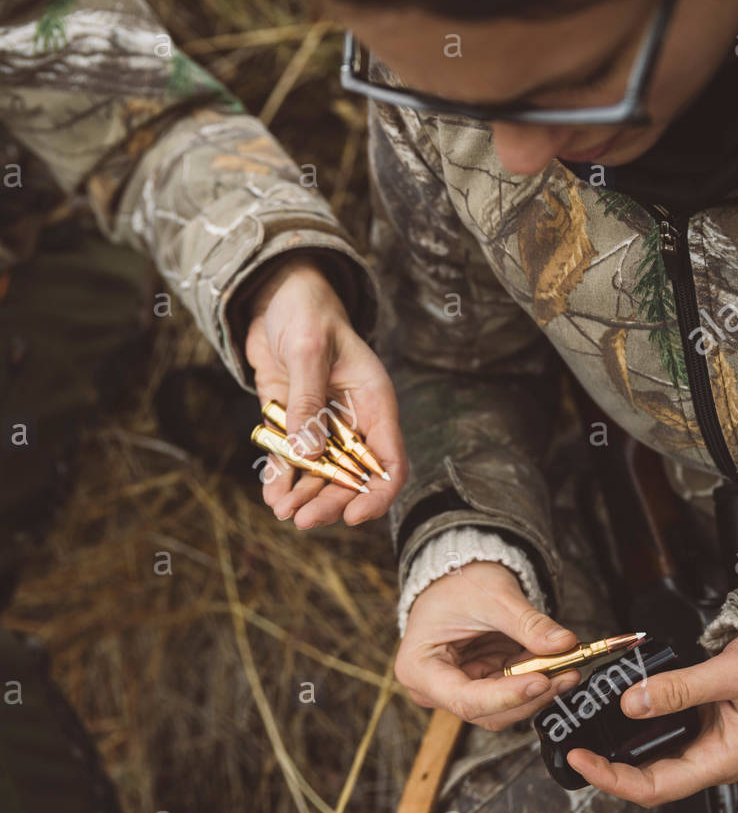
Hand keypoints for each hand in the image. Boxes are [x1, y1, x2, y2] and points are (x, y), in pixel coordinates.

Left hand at [244, 255, 406, 527]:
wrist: (275, 293)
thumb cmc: (304, 310)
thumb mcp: (307, 349)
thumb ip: (307, 400)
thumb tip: (307, 453)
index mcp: (374, 402)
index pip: (389, 460)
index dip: (378, 494)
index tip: (355, 516)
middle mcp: (353, 419)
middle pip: (352, 476)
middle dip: (330, 501)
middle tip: (302, 520)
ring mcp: (322, 423)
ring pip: (320, 473)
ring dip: (304, 495)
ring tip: (281, 510)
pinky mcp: (292, 421)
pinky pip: (291, 458)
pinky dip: (282, 478)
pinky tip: (272, 495)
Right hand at [396, 560, 585, 731]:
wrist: (455, 575)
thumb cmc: (458, 583)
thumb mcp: (493, 597)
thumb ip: (528, 624)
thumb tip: (564, 643)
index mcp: (419, 669)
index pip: (465, 700)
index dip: (507, 696)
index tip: (542, 681)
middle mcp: (436, 689)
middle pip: (488, 711)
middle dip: (530, 695)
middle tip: (567, 672)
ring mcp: (460, 689)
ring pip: (506, 707)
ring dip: (539, 690)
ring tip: (568, 665)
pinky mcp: (482, 684)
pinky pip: (514, 691)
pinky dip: (537, 679)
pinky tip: (557, 663)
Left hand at [566, 631, 737, 804]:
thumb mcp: (730, 676)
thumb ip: (681, 689)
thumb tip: (633, 703)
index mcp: (720, 761)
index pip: (656, 788)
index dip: (614, 780)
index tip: (582, 761)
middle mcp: (707, 759)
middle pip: (647, 778)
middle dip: (607, 768)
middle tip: (573, 746)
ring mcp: (701, 743)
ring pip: (650, 757)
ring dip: (617, 750)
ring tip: (585, 734)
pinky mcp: (696, 725)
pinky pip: (658, 734)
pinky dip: (632, 726)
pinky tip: (613, 713)